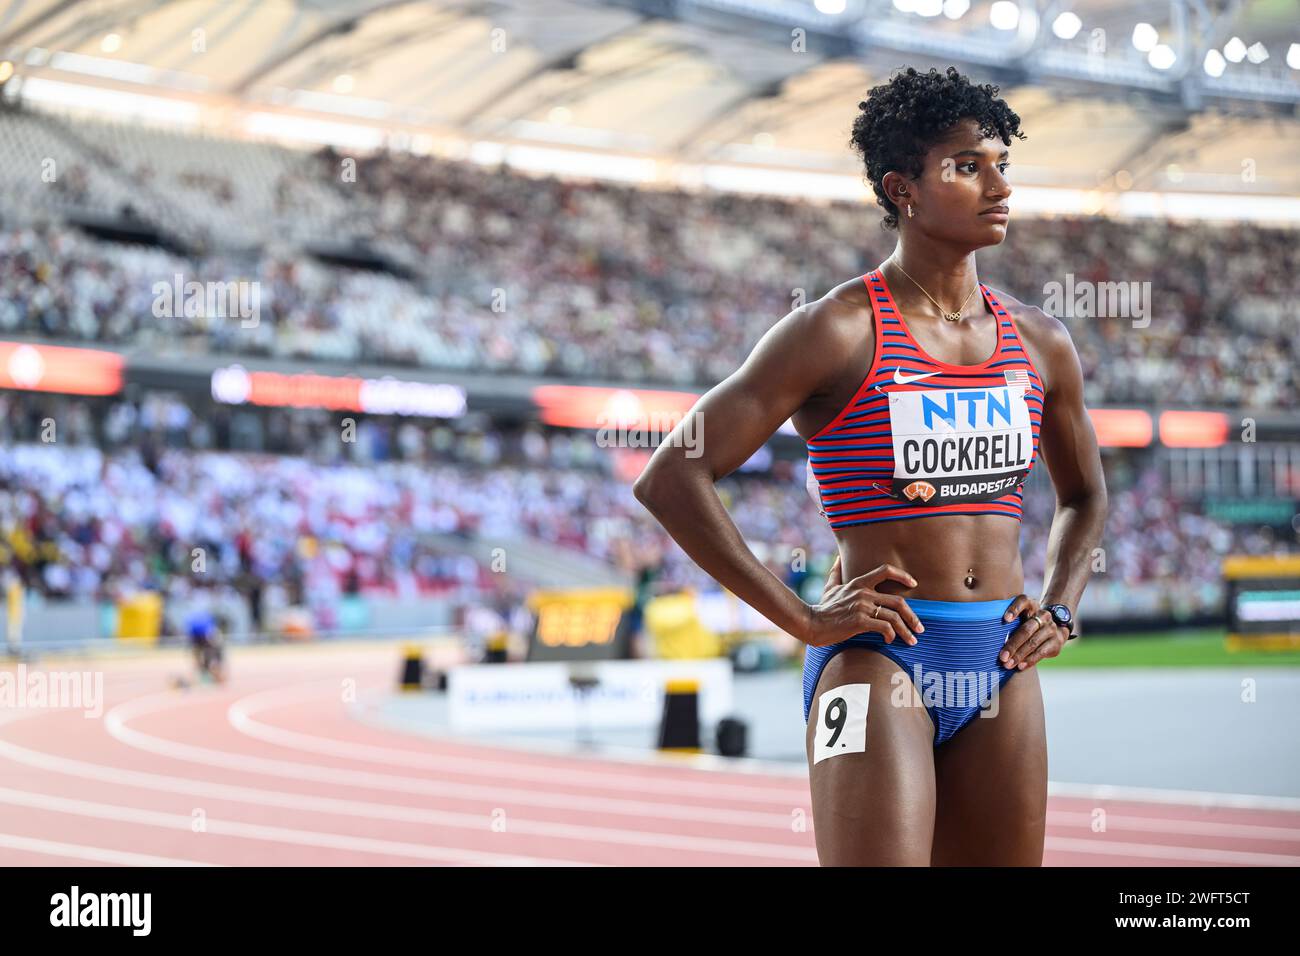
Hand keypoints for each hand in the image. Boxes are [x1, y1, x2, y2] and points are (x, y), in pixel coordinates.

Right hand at [801, 554, 923, 647]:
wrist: (812, 623)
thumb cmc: (823, 607)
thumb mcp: (830, 586)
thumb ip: (837, 572)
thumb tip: (839, 557)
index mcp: (859, 583)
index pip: (885, 571)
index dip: (903, 575)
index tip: (914, 584)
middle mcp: (863, 593)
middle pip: (898, 601)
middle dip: (913, 617)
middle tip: (919, 627)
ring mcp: (862, 607)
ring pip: (894, 617)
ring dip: (906, 631)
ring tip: (912, 640)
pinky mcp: (860, 622)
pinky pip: (885, 628)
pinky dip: (892, 635)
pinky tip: (890, 641)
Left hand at [1000, 596, 1067, 669]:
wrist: (1054, 631)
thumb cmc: (1027, 624)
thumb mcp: (1020, 617)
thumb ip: (1008, 621)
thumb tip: (986, 633)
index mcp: (1032, 605)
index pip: (1023, 601)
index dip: (1014, 609)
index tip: (1005, 619)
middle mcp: (1043, 615)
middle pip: (1026, 629)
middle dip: (1013, 644)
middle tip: (1002, 656)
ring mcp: (1051, 629)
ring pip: (1033, 642)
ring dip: (1019, 655)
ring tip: (1008, 664)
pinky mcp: (1056, 642)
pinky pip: (1041, 652)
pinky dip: (1029, 660)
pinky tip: (1020, 666)